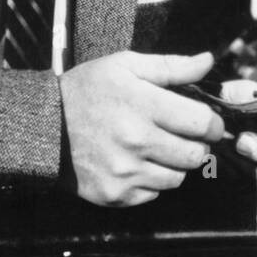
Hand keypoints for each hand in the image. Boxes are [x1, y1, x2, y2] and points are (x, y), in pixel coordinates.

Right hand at [60, 51, 223, 206]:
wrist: (43, 126)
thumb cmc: (87, 90)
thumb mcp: (125, 65)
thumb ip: (171, 66)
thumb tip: (208, 61)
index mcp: (143, 106)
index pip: (203, 123)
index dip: (213, 123)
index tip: (208, 121)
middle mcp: (137, 142)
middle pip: (196, 155)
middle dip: (196, 145)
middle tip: (182, 136)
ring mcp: (125, 172)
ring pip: (177, 178)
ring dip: (174, 165)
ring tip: (156, 148)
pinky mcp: (115, 194)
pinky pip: (153, 194)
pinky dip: (151, 181)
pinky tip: (135, 163)